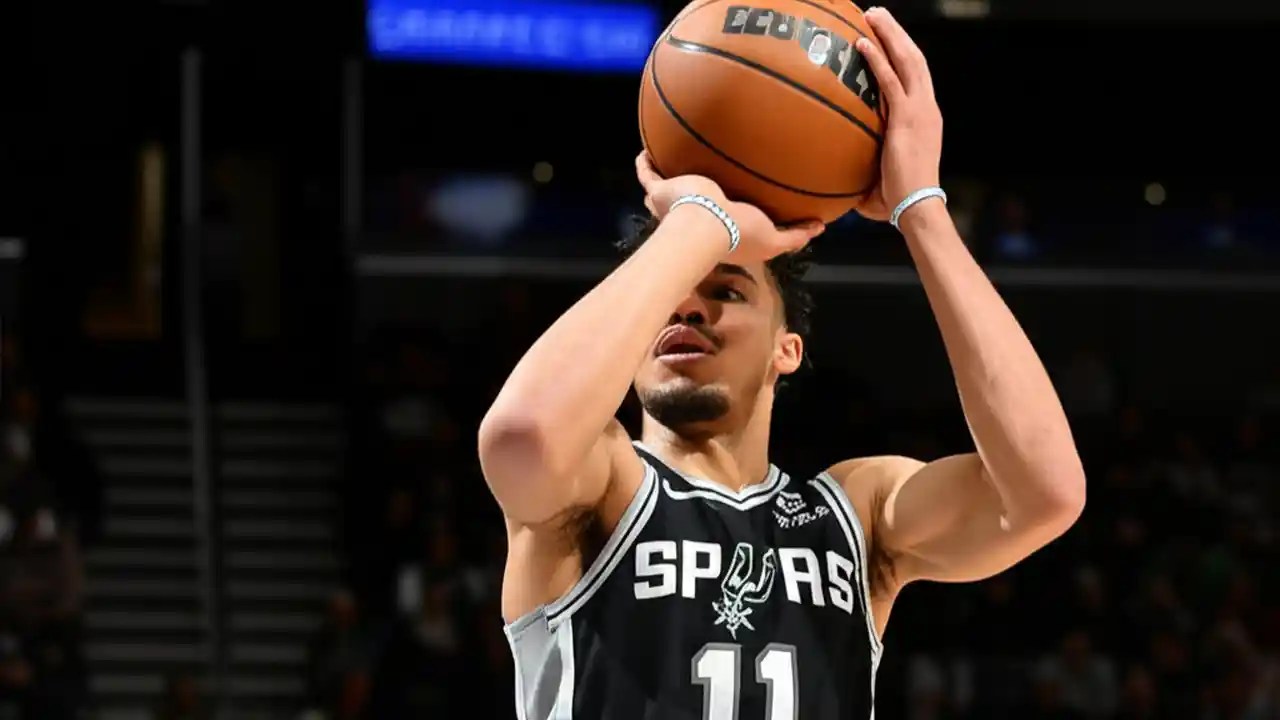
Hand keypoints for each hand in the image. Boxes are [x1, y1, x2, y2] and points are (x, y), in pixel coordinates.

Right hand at [635, 153, 824, 263]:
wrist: (706, 224)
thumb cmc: (738, 232)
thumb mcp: (773, 239)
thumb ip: (794, 235)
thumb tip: (818, 228)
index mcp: (719, 229)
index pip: (723, 223)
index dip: (728, 216)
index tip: (739, 204)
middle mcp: (694, 219)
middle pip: (691, 209)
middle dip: (693, 198)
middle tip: (702, 181)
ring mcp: (673, 205)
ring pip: (668, 192)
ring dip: (668, 182)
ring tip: (673, 164)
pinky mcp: (661, 191)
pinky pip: (648, 175)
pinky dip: (645, 164)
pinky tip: (646, 150)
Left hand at [851, 7, 943, 222]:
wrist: (917, 206)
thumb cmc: (897, 200)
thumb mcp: (879, 173)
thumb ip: (860, 164)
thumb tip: (831, 173)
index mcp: (924, 117)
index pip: (915, 76)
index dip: (901, 53)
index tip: (885, 37)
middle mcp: (926, 108)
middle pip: (914, 58)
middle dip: (896, 33)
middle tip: (877, 14)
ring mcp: (920, 110)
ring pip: (907, 60)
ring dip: (890, 34)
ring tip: (872, 15)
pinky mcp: (908, 117)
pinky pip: (891, 80)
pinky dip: (877, 59)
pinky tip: (862, 42)